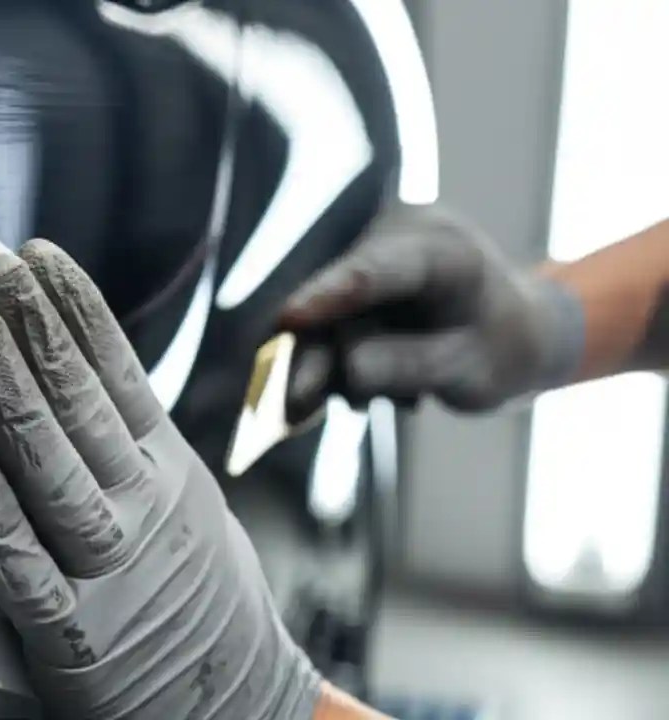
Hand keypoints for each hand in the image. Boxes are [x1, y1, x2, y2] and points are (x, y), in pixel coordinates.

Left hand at [0, 241, 320, 718]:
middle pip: (83, 409)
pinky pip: (25, 571)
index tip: (39, 257)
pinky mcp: (73, 638)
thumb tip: (64, 365)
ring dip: (11, 396)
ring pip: (54, 473)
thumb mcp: (185, 497)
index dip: (77, 311)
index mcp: (170, 469)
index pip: (120, 373)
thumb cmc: (196, 591)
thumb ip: (132, 442)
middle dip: (36, 332)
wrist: (240, 700)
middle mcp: (144, 509)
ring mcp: (109, 573)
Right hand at [281, 203, 585, 413]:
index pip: (377, 269)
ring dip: (332, 369)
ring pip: (326, 317)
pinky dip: (340, 368)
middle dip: (316, 354)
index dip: (331, 293)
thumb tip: (346, 367)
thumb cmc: (504, 349)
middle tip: (293, 404)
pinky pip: (328, 328)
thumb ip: (410, 366)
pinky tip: (392, 386)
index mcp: (443, 248)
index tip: (290, 318)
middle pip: (337, 299)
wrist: (514, 335)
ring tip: (397, 399)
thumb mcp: (473, 372)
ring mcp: (368, 255)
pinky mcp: (349, 282)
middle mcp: (395, 237)